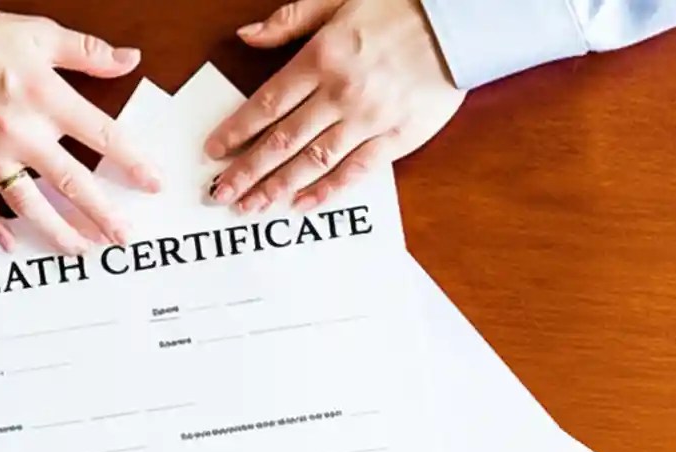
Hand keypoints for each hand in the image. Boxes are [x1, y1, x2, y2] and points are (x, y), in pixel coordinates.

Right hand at [0, 11, 160, 254]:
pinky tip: (12, 244)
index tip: (153, 184)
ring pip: (28, 205)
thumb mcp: (40, 34)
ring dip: (58, 231)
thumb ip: (88, 51)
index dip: (132, 162)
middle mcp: (19, 131)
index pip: (102, 136)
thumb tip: (130, 59)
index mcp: (45, 97)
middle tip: (123, 238)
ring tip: (81, 249)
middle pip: (71, 183)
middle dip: (102, 214)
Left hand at [205, 0, 464, 212]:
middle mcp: (341, 93)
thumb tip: (245, 36)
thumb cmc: (400, 3)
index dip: (236, 131)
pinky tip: (303, 204)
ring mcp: (370, 119)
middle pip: (282, 141)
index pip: (266, 104)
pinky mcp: (398, 137)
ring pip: (313, 161)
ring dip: (277, 187)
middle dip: (247, 171)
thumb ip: (289, 20)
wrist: (462, 18)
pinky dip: (328, 190)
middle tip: (220, 194)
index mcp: (321, 58)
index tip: (213, 151)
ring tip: (251, 206)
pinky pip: (356, 170)